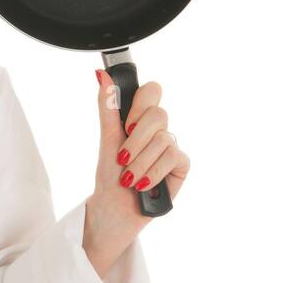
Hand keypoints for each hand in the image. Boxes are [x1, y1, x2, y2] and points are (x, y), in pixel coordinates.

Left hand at [82, 69, 190, 273]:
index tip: (127, 125)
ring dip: (140, 162)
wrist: (115, 207)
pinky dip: (154, 171)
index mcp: (139, 119)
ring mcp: (171, 146)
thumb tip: (102, 75)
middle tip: (122, 158)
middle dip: (136, 140)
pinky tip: (144, 184)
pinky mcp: (181, 165)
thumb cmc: (110, 175)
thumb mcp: (106, 139)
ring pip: (163, 139)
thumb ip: (107, 107)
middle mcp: (158, 130)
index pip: (151, 92)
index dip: (141, 105)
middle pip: (159, 115)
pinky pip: (173, 156)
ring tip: (128, 179)